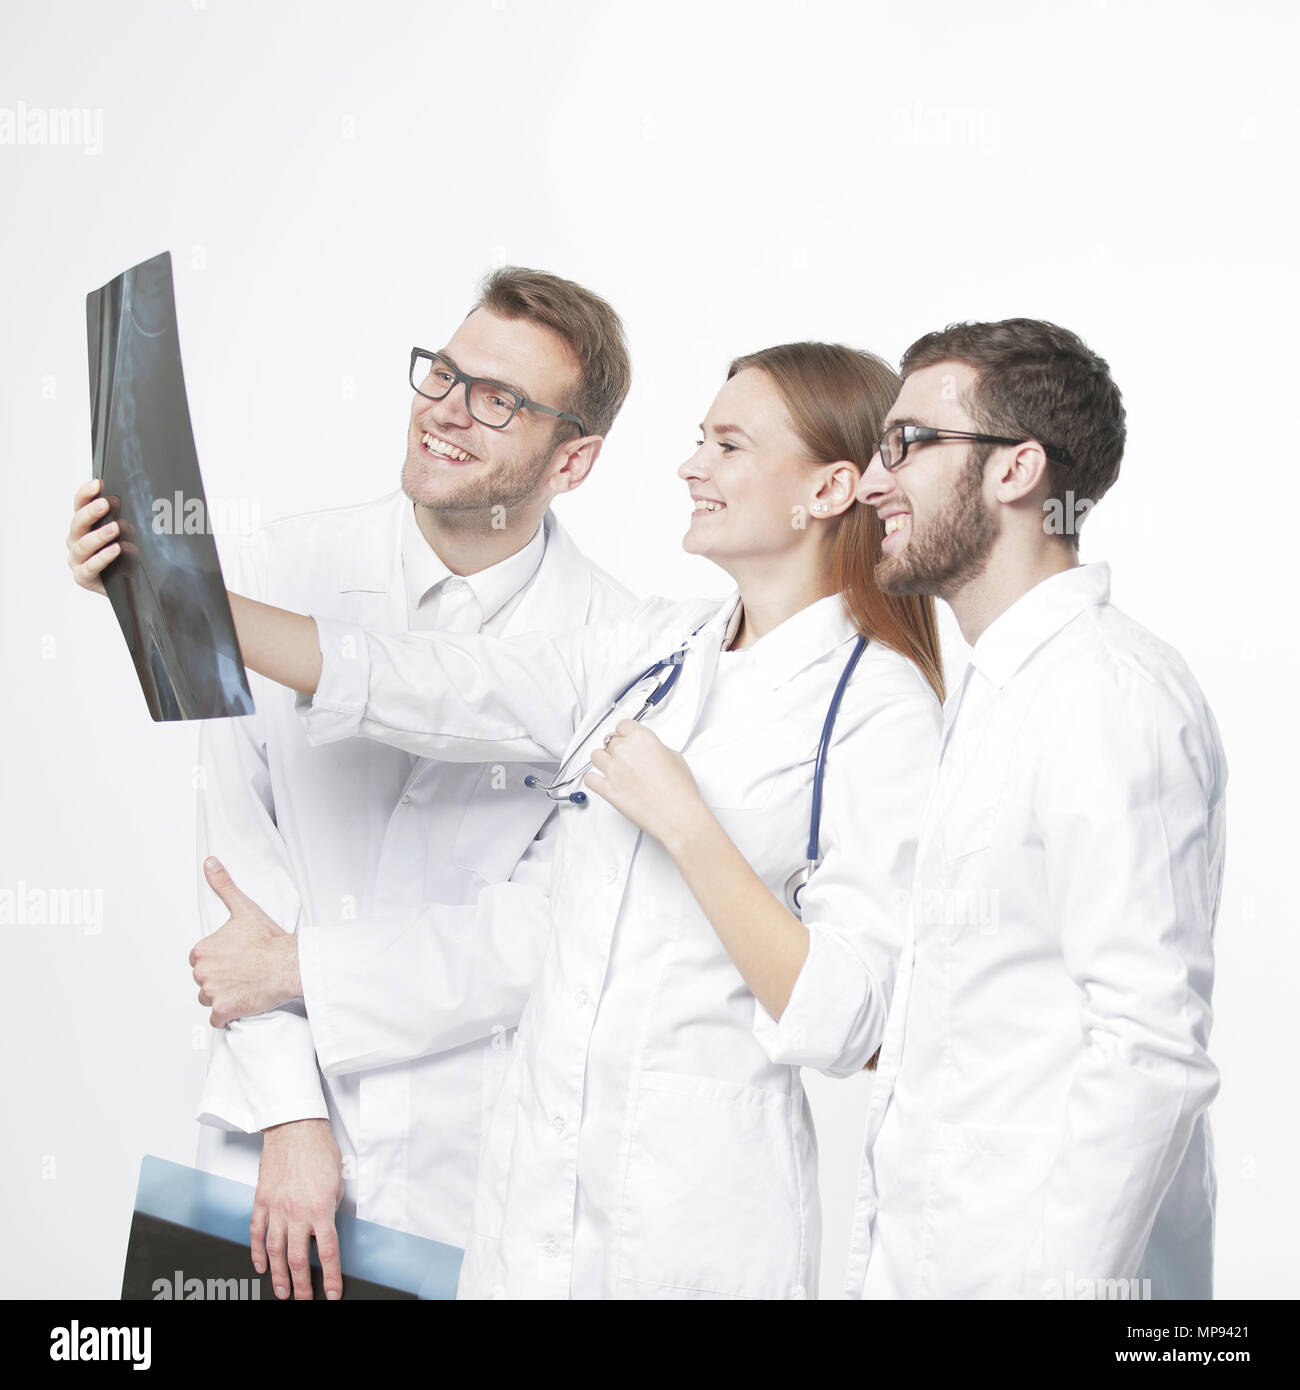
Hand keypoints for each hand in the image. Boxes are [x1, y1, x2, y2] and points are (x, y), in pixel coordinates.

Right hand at [66, 478, 125, 593]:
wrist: (128, 583)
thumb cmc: (125, 554)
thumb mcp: (128, 533)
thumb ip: (123, 519)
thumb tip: (127, 503)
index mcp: (83, 525)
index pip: (79, 504)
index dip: (86, 493)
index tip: (98, 483)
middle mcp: (75, 540)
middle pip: (78, 522)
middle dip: (91, 511)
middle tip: (106, 503)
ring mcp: (77, 559)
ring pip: (83, 545)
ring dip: (99, 535)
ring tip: (116, 527)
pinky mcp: (83, 577)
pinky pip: (90, 567)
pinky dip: (103, 557)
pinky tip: (116, 549)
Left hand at [190, 858, 301, 1026]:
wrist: (289, 963)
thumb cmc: (269, 940)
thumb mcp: (244, 908)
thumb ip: (223, 885)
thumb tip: (210, 864)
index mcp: (202, 950)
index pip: (201, 959)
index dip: (219, 958)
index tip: (236, 957)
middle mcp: (202, 972)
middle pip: (204, 979)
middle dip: (220, 977)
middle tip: (243, 970)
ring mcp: (211, 993)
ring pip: (208, 998)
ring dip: (223, 995)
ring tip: (244, 985)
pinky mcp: (222, 1011)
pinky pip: (217, 1019)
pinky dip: (227, 1015)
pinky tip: (242, 1002)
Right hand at [253, 1119, 344, 1300]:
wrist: (295, 1126)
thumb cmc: (318, 1147)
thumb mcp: (338, 1180)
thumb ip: (331, 1207)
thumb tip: (326, 1225)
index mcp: (320, 1208)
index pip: (327, 1252)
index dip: (331, 1277)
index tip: (333, 1293)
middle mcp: (297, 1212)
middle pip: (298, 1259)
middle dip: (302, 1285)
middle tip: (304, 1300)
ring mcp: (276, 1208)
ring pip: (274, 1252)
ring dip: (279, 1276)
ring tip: (282, 1291)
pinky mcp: (261, 1200)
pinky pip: (256, 1232)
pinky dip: (257, 1252)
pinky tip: (260, 1265)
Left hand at [584, 720, 711, 852]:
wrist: (677, 815)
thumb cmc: (679, 790)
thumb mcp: (674, 757)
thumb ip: (655, 748)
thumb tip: (648, 751)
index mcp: (641, 738)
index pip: (623, 725)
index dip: (626, 732)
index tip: (627, 738)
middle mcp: (624, 751)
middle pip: (609, 740)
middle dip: (616, 748)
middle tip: (625, 757)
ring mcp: (613, 770)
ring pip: (595, 756)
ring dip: (603, 760)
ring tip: (613, 768)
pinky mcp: (606, 789)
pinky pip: (589, 778)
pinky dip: (594, 779)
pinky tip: (603, 781)